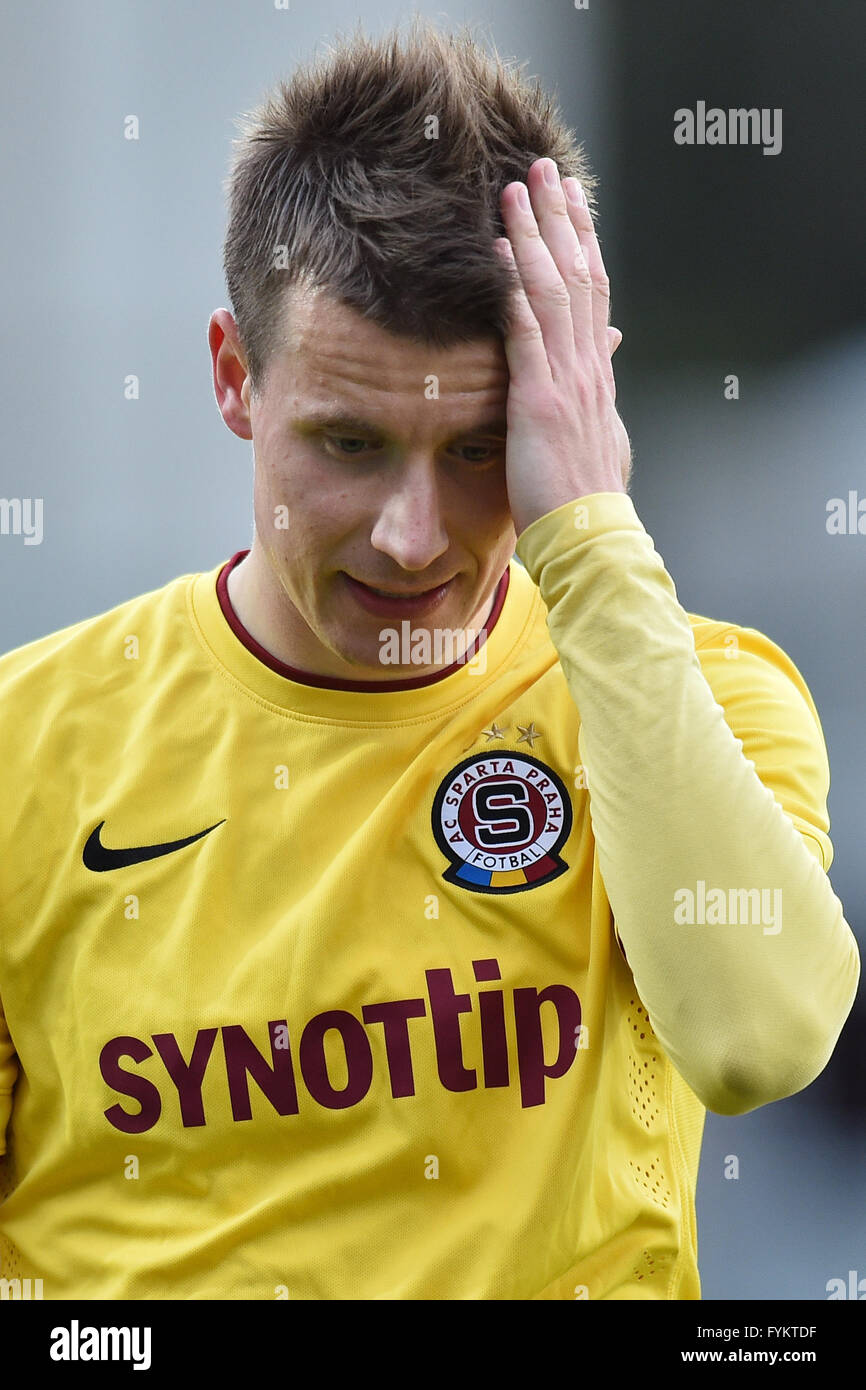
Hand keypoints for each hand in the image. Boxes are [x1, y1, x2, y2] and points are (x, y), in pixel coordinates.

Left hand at [495, 158, 631, 536]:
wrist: (590, 537)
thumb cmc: (584, 499)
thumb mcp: (597, 436)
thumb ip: (594, 392)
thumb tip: (606, 357)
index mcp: (596, 373)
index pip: (592, 291)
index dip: (581, 241)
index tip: (571, 200)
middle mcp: (586, 366)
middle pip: (577, 274)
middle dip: (561, 218)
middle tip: (545, 169)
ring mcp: (565, 380)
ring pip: (553, 290)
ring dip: (534, 235)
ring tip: (517, 189)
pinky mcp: (539, 400)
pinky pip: (526, 331)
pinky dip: (512, 288)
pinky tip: (498, 252)